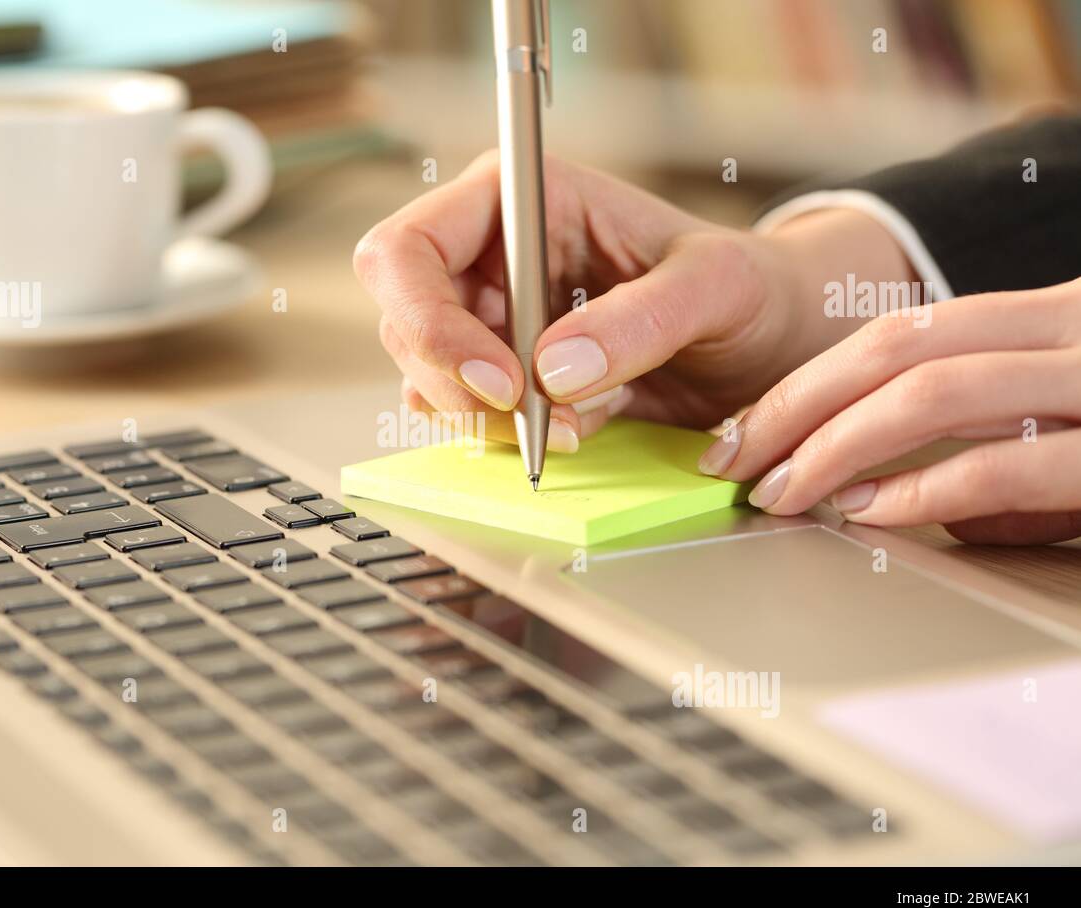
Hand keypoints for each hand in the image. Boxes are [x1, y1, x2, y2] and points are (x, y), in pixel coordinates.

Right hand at [354, 151, 912, 451]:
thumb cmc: (748, 288)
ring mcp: (489, 319)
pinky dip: (501, 439)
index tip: (506, 384)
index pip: (409, 250)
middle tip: (539, 429)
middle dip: (459, 387)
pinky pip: (463, 415)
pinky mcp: (503, 375)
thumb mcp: (716, 287)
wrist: (770, 342)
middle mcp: (488, 256)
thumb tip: (550, 372)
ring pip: (427, 379)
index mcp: (520, 200)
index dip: (432, 320)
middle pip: (406, 323)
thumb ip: (641, 320)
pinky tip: (569, 433)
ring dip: (484, 422)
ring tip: (575, 432)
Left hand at [704, 278, 1080, 543]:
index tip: (743, 431)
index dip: (808, 382)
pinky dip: (919, 491)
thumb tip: (895, 497)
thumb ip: (994, 438)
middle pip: (898, 349)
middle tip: (732, 461)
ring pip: (933, 394)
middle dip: (794, 407)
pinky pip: (1000, 469)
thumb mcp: (1074, 417)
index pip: (903, 334)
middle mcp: (1075, 330)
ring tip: (780, 491)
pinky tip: (866, 511)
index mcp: (1055, 317)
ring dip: (834, 447)